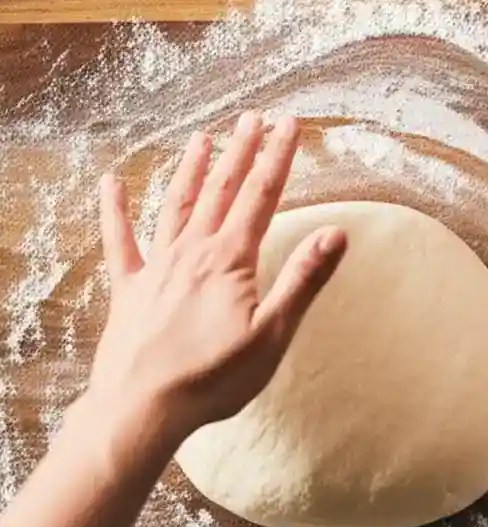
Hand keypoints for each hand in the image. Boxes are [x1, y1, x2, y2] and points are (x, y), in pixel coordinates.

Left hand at [88, 111, 345, 440]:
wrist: (142, 408)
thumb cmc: (213, 378)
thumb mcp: (273, 333)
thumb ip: (303, 279)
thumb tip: (336, 233)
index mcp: (230, 260)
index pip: (261, 197)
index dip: (278, 157)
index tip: (290, 124)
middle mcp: (192, 252)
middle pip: (221, 190)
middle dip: (242, 151)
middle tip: (255, 118)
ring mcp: (156, 267)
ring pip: (176, 205)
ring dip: (192, 169)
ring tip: (204, 139)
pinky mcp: (129, 289)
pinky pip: (120, 241)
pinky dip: (114, 210)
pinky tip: (112, 183)